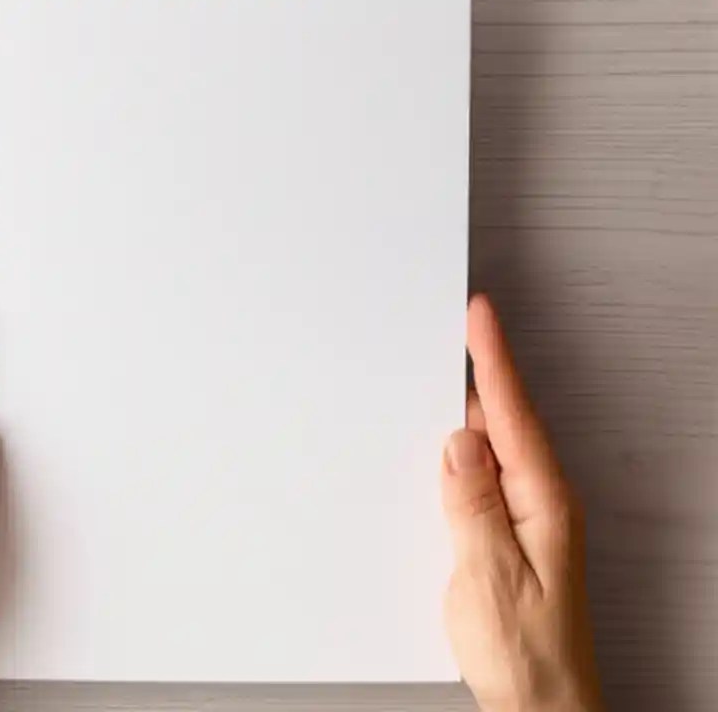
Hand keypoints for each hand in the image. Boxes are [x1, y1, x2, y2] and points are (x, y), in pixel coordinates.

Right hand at [442, 295, 601, 711]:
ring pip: (492, 450)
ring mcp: (527, 521)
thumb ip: (473, 505)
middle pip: (506, 422)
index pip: (513, 416)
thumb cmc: (527, 654)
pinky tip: (444, 452)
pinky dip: (461, 457)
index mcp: (544, 503)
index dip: (493, 361)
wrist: (542, 706)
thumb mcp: (490, 575)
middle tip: (456, 326)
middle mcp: (541, 504)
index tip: (478, 314)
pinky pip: (484, 481)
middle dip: (479, 372)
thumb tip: (459, 442)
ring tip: (442, 373)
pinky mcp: (509, 539)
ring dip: (468, 413)